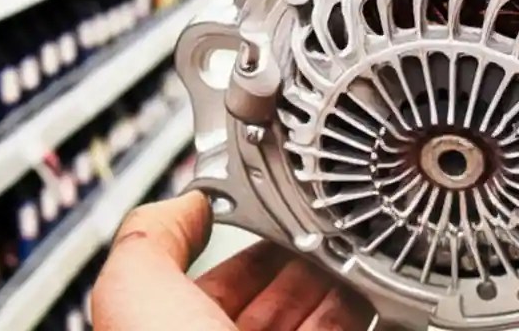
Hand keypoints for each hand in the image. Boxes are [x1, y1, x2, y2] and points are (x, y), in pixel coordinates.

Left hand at [92, 191, 372, 330]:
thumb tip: (185, 200)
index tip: (278, 212)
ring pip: (325, 316)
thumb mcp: (134, 298)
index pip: (220, 282)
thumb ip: (148, 241)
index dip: (250, 242)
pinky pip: (366, 326)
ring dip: (346, 282)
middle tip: (329, 227)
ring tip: (361, 252)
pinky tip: (383, 291)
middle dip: (306, 257)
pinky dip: (377, 307)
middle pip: (279, 297)